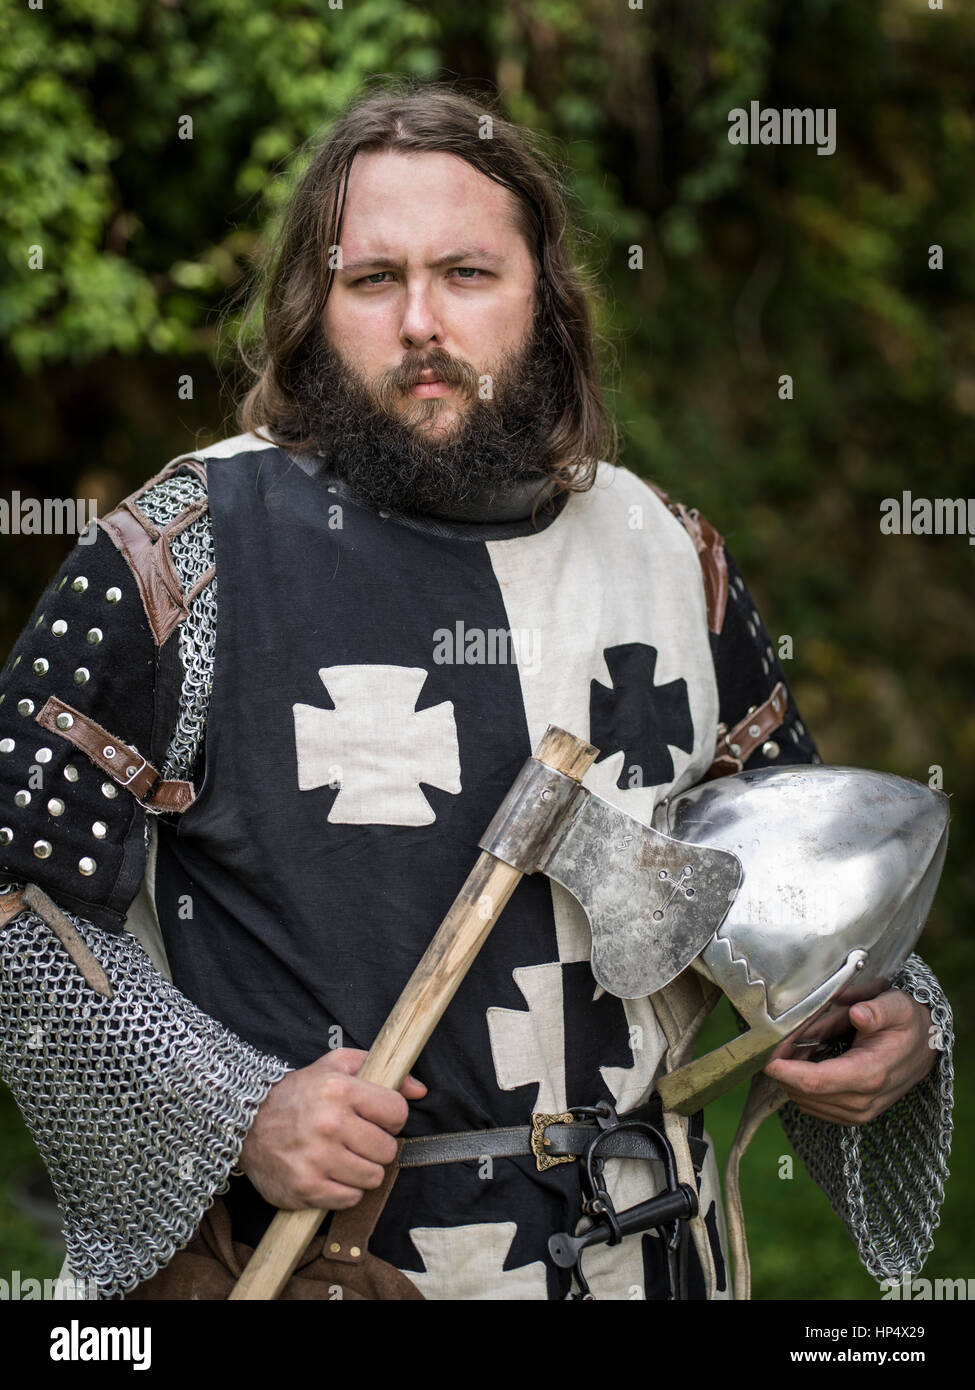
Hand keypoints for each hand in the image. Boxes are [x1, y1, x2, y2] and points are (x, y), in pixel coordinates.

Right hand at [239, 1048, 426, 1209]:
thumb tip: (418, 1089)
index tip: (378, 1119)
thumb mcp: (334, 1066)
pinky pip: (351, 1199)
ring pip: (373, 1177)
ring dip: (364, 1170)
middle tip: (359, 1141)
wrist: (246, 1125)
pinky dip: (345, 1190)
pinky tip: (331, 1174)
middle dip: (378, 1146)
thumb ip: (378, 1069)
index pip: (397, 1112)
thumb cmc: (297, 1094)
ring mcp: (317, 1159)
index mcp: (339, 1090)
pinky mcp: (307, 1188)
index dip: (392, 1117)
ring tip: (345, 1158)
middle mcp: (330, 1125)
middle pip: (388, 1149)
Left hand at [763, 990, 937, 1125]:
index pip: (816, 1082)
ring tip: (797, 1046)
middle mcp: (863, 1101)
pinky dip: (802, 1085)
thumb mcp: (897, 1006)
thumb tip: (858, 1015)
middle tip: (781, 1039)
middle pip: (804, 1093)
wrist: (923, 1049)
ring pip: (805, 1101)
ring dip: (792, 1076)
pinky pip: (814, 1106)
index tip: (768, 1057)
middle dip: (785, 1067)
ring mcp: (858, 1112)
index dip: (786, 1072)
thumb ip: (876, 1010)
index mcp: (871, 1074)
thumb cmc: (906, 1024)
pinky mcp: (852, 1115)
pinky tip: (806, 1061)